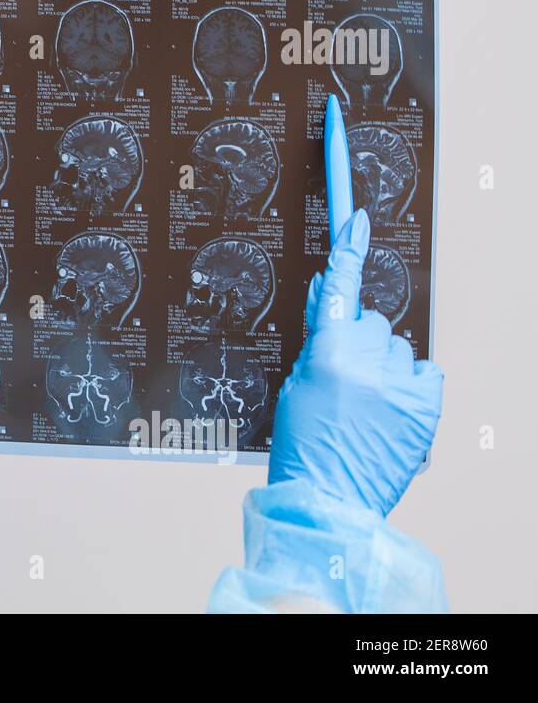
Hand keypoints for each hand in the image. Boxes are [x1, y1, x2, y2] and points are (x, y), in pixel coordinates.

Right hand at [268, 209, 443, 517]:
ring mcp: (401, 386)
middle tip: (347, 375)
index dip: (349, 252)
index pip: (341, 290)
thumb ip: (318, 339)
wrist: (328, 500)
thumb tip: (331, 293)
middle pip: (374, 322)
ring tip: (367, 403)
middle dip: (362, 339)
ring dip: (386, 365)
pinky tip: (391, 408)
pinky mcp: (426, 407)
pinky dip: (411, 384)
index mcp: (327, 355)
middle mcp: (368, 364)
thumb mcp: (296, 384)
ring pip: (400, 347)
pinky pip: (425, 372)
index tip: (358, 221)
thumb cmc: (302, 446)